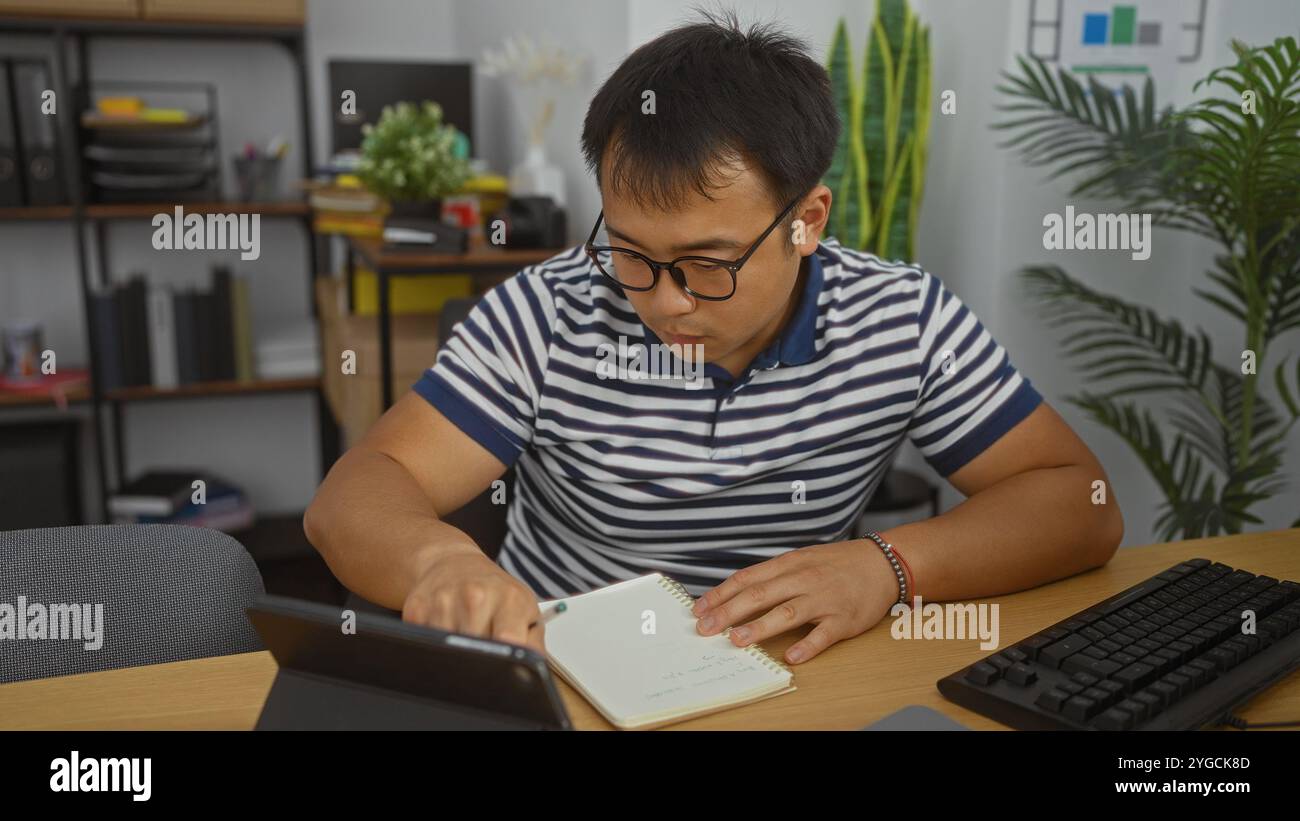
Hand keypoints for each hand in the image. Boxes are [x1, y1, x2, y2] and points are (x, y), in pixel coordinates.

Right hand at [402, 549, 545, 653]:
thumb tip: (535, 669)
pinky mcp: (417, 608)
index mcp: (509, 599)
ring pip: (449, 652)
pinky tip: (444, 626)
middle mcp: (476, 597)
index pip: (508, 641)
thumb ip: (533, 643)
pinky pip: (425, 645)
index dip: (506, 660)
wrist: (454, 563)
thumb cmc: (494, 589)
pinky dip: (434, 645)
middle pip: (476, 652)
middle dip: (481, 658)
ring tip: (464, 632)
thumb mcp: (524, 609)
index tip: (504, 663)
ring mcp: (444, 601)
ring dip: (456, 651)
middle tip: (484, 642)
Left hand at [691, 540, 899, 663]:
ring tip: (737, 640)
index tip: (700, 608)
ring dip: (760, 627)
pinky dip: (807, 646)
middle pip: (760, 595)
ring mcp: (824, 600)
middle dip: (729, 611)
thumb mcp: (801, 559)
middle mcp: (803, 580)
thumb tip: (736, 594)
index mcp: (789, 564)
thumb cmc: (836, 564)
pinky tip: (791, 657)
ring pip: (788, 613)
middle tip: (706, 627)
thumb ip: (772, 576)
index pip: (748, 578)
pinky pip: (823, 635)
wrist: (883, 563)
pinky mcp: (843, 619)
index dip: (721, 593)